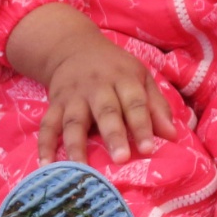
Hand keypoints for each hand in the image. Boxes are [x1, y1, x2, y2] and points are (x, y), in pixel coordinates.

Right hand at [6, 2, 177, 165]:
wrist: (73, 47)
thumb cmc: (114, 68)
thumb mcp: (140, 77)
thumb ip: (156, 106)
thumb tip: (173, 136)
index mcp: (123, 78)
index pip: (135, 103)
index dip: (142, 125)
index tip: (149, 149)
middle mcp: (97, 87)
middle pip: (105, 111)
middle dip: (113, 135)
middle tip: (121, 159)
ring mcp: (73, 96)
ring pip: (73, 121)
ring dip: (76, 145)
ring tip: (81, 168)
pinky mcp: (54, 104)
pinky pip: (47, 125)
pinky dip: (44, 145)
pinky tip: (46, 165)